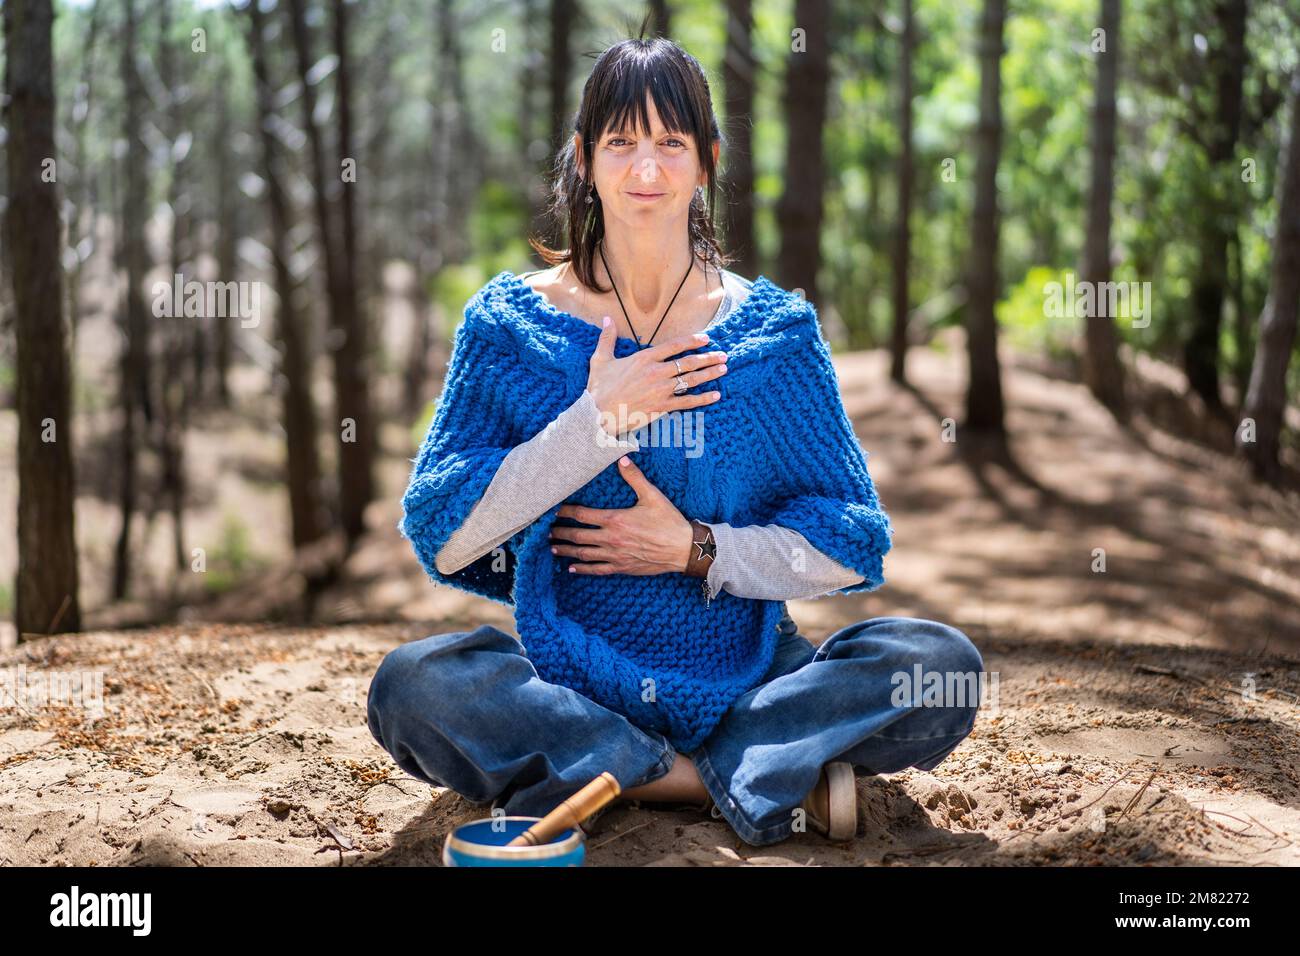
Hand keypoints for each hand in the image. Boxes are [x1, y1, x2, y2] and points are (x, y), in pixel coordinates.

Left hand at [549, 455, 694, 575]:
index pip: (583, 515)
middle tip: (546, 531)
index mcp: (615, 520)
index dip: (566, 512)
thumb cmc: (669, 522)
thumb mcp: (652, 496)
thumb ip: (635, 478)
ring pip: (583, 554)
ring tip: (553, 547)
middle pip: (578, 536)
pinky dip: (583, 569)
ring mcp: (615, 556)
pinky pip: (597, 569)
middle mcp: (611, 539)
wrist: (683, 549)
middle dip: (560, 532)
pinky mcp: (622, 568)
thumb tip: (623, 459)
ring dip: (566, 550)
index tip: (555, 510)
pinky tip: (571, 568)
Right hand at [586, 316, 727, 438]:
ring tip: (724, 369)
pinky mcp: (662, 407)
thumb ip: (607, 338)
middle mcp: (657, 372)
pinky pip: (688, 402)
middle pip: (689, 362)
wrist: (598, 415)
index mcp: (644, 358)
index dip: (692, 341)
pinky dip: (703, 399)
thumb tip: (607, 319)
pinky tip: (716, 395)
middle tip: (723, 355)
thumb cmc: (598, 388)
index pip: (675, 345)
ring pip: (692, 380)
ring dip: (710, 374)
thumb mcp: (600, 359)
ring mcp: (661, 391)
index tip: (706, 339)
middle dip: (708, 358)